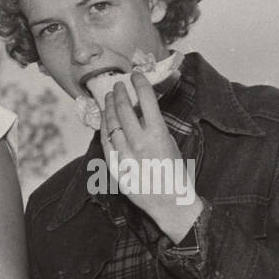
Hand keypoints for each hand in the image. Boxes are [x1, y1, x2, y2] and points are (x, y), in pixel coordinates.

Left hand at [100, 71, 202, 241]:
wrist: (170, 203)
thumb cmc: (175, 173)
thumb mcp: (171, 143)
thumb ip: (155, 126)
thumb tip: (143, 111)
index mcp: (158, 134)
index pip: (146, 100)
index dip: (140, 84)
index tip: (136, 75)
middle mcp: (140, 142)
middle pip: (124, 109)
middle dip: (120, 93)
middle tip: (118, 85)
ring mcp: (125, 155)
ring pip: (111, 124)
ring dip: (109, 107)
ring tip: (109, 97)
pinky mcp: (116, 167)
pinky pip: (105, 142)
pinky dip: (103, 127)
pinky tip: (104, 119)